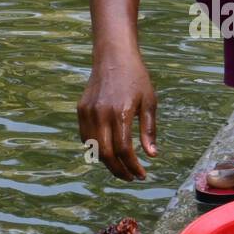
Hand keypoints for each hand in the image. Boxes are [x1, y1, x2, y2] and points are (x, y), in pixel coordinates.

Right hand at [77, 53, 157, 179]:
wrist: (113, 56)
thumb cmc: (136, 78)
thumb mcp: (149, 102)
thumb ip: (149, 130)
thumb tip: (152, 155)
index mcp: (121, 113)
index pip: (124, 150)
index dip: (133, 166)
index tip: (141, 174)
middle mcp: (101, 114)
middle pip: (107, 154)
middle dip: (119, 171)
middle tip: (131, 177)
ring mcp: (88, 112)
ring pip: (94, 148)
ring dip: (107, 163)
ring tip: (121, 168)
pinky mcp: (81, 109)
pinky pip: (85, 136)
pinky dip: (95, 148)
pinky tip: (108, 151)